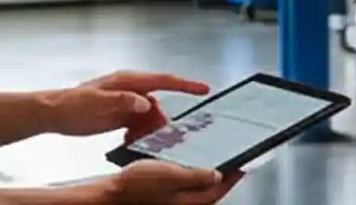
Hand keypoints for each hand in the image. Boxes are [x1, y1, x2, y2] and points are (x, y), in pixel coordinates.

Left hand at [44, 70, 210, 140]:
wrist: (54, 113)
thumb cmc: (73, 104)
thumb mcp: (98, 103)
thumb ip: (123, 101)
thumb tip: (146, 102)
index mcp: (127, 81)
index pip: (163, 81)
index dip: (186, 85)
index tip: (204, 89)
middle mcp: (129, 90)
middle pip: (158, 103)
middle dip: (160, 120)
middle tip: (158, 135)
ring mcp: (125, 102)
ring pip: (149, 116)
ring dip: (148, 129)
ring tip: (136, 139)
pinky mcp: (119, 115)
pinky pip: (138, 124)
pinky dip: (138, 133)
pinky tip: (128, 140)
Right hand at [103, 160, 243, 204]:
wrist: (112, 193)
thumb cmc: (137, 185)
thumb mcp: (170, 175)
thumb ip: (196, 176)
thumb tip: (218, 175)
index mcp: (191, 201)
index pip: (220, 188)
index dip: (234, 174)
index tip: (244, 161)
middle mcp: (185, 202)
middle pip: (210, 189)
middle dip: (221, 173)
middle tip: (229, 157)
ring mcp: (174, 199)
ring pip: (196, 186)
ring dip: (203, 171)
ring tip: (208, 155)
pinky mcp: (164, 194)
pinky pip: (183, 183)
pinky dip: (188, 172)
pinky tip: (183, 159)